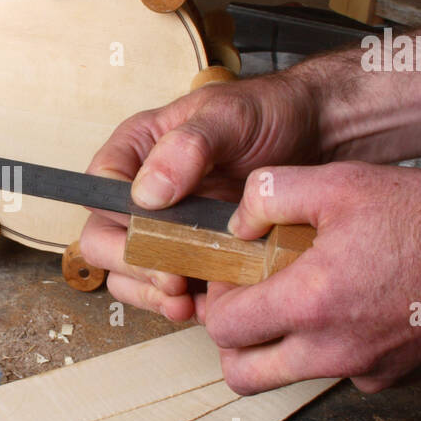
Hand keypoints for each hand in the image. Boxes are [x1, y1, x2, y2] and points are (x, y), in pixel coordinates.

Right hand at [79, 73, 323, 320]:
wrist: (322, 137)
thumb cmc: (271, 114)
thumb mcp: (229, 116)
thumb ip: (187, 147)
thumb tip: (145, 195)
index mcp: (137, 151)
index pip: (99, 190)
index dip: (114, 219)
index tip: (145, 236)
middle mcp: (142, 192)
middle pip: (103, 240)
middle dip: (131, 266)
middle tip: (170, 279)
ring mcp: (166, 228)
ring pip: (128, 273)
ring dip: (149, 294)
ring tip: (184, 302)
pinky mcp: (194, 256)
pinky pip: (168, 292)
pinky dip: (181, 305)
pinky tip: (206, 306)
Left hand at [198, 161, 420, 393]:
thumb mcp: (343, 182)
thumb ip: (271, 195)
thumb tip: (237, 223)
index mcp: (311, 303)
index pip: (223, 327)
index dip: (217, 300)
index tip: (231, 277)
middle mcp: (333, 351)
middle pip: (243, 374)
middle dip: (233, 341)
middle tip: (249, 301)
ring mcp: (364, 371)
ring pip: (290, 375)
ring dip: (280, 345)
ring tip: (302, 295)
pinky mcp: (394, 378)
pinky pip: (342, 372)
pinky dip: (333, 346)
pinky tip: (354, 302)